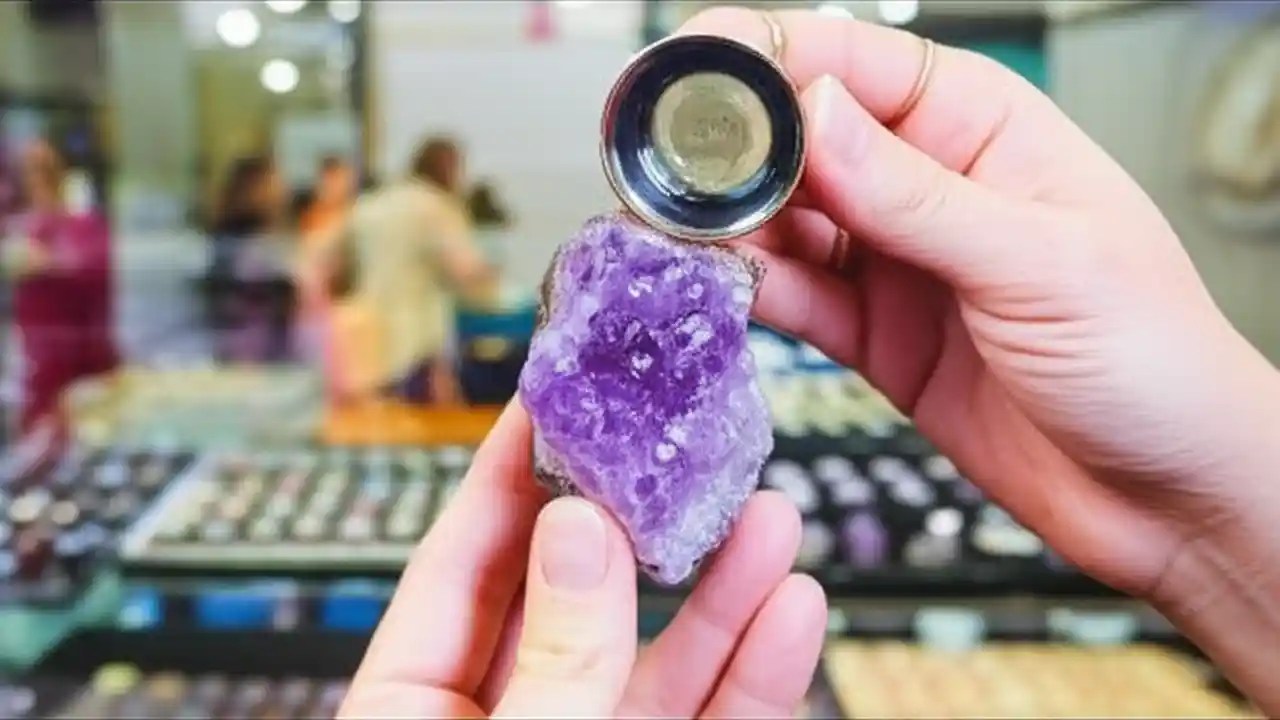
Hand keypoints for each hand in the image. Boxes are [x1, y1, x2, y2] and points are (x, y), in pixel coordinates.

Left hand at [339, 402, 826, 717]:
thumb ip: (551, 658)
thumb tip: (576, 533)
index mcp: (414, 712)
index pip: (461, 562)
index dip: (510, 472)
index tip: (552, 392)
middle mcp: (508, 718)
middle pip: (577, 595)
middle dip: (638, 517)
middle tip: (678, 437)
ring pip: (661, 655)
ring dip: (721, 584)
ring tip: (764, 508)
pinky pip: (716, 719)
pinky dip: (757, 666)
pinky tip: (787, 606)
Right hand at [684, 7, 1279, 711]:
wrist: (1165, 498)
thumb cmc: (1152, 363)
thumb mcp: (1039, 264)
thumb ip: (917, 197)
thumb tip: (816, 114)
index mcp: (986, 131)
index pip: (860, 64)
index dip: (771, 56)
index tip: (698, 68)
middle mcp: (930, 187)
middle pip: (804, 140)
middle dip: (731, 147)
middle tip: (664, 166)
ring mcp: (897, 261)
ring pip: (785, 219)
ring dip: (727, 222)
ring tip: (673, 230)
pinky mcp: (874, 334)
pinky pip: (794, 296)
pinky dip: (750, 290)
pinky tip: (719, 286)